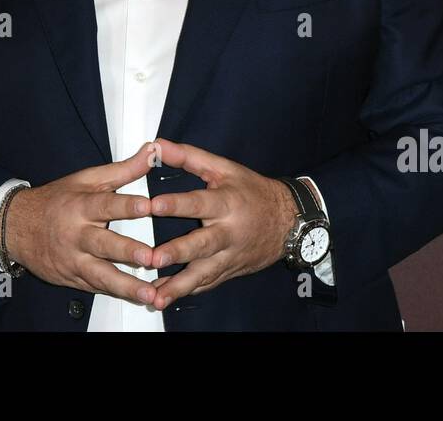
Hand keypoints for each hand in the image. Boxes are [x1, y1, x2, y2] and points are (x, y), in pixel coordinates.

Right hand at [3, 142, 160, 305]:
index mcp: (81, 206)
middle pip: (103, 244)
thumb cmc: (55, 201)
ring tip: (148, 292)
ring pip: (101, 275)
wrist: (15, 227)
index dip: (126, 205)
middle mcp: (77, 235)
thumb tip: (152, 151)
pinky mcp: (73, 279)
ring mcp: (74, 261)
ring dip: (126, 286)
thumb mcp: (86, 179)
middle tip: (149, 257)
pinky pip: (97, 288)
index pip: (106, 204)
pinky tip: (137, 299)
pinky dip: (117, 294)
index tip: (147, 205)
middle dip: (127, 252)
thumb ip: (123, 169)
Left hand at [145, 138, 296, 310]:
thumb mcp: (224, 168)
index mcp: (226, 203)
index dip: (177, 204)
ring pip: (204, 273)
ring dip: (179, 285)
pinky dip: (187, 292)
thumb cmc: (252, 191)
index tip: (154, 205)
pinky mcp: (228, 271)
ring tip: (156, 295)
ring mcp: (229, 256)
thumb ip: (188, 157)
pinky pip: (206, 284)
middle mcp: (228, 232)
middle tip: (154, 258)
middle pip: (202, 244)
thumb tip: (157, 145)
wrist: (288, 221)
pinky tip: (164, 298)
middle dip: (178, 252)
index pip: (199, 203)